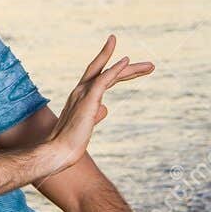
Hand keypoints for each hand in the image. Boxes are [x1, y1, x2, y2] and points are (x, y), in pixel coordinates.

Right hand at [43, 36, 153, 173]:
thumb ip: (96, 113)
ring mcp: (83, 94)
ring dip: (129, 68)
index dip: (116, 69)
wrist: (59, 150)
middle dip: (128, 67)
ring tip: (151, 66)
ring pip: (107, 73)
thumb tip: (105, 108)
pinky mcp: (87, 100)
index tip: (130, 61)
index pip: (100, 77)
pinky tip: (125, 61)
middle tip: (151, 66)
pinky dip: (114, 69)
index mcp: (80, 96)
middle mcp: (80, 91)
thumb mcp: (88, 124)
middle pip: (106, 71)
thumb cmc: (70, 142)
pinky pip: (103, 80)